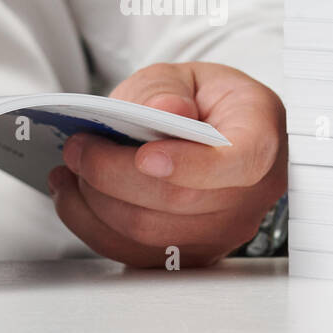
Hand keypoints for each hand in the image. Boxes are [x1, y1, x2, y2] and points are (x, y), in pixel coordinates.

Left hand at [50, 62, 286, 266]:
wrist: (216, 136)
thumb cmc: (205, 104)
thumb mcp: (187, 76)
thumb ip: (167, 89)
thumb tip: (161, 112)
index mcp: (262, 140)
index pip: (239, 163)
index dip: (189, 166)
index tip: (145, 155)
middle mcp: (252, 196)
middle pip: (179, 201)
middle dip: (114, 174)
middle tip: (78, 147)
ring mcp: (223, 233)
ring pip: (150, 233)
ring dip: (96, 202)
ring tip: (70, 168)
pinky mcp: (189, 256)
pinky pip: (134, 254)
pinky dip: (93, 226)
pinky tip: (75, 196)